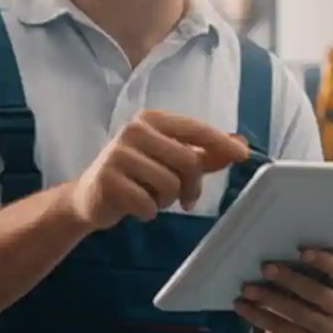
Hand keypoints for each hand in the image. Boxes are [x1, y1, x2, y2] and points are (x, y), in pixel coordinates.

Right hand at [65, 109, 249, 230]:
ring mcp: (118, 154)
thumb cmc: (136, 176)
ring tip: (152, 198)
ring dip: (167, 200)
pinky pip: (148, 204)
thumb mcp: (171, 161)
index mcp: (152, 120)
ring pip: (170, 184)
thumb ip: (205, 154)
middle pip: (188, 160)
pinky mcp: (108, 180)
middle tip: (187, 199)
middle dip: (192, 186)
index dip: (221, 142)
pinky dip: (149, 212)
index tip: (243, 155)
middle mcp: (134, 131)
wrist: (89, 197)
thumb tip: (240, 144)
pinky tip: (136, 207)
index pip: (195, 128)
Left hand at [235, 247, 332, 332]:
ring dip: (272, 300)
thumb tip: (271, 241)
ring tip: (247, 289)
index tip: (300, 251)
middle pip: (321, 294)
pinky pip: (286, 331)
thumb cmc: (307, 287)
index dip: (325, 261)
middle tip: (265, 267)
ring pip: (304, 315)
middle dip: (292, 280)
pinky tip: (243, 307)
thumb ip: (304, 260)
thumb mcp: (311, 273)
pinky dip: (261, 317)